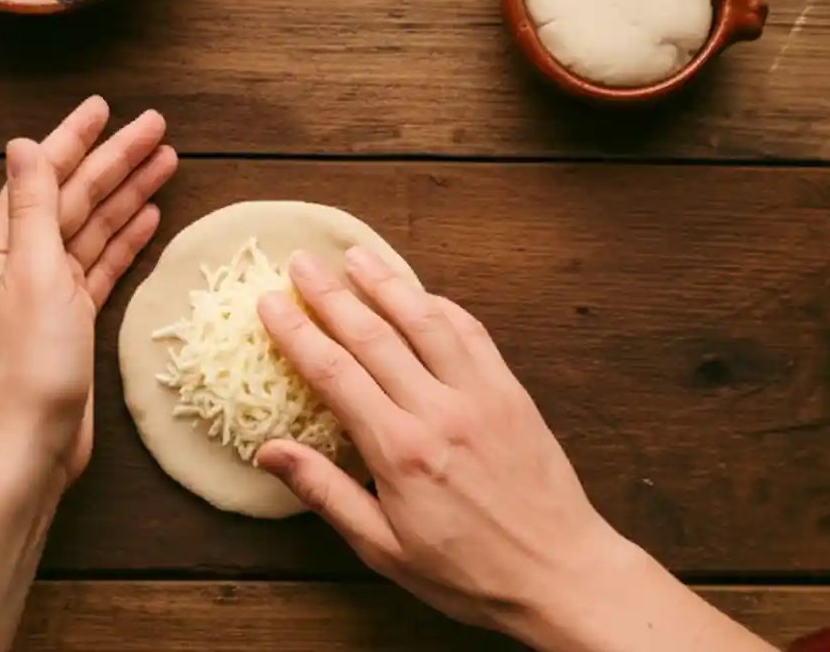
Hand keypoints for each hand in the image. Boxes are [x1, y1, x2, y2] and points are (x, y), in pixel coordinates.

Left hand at [0, 97, 175, 485]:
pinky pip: (102, 265)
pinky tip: (150, 218)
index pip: (44, 175)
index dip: (76, 139)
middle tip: (158, 129)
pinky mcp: (72, 321)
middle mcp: (22, 263)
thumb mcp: (33, 273)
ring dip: (127, 195)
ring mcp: (48, 293)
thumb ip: (32, 206)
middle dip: (115, 161)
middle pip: (75, 197)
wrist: (30, 444)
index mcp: (2, 246)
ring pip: (93, 229)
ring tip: (166, 163)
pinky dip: (125, 240)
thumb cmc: (30, 363)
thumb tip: (23, 144)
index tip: (106, 107)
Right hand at [254, 247, 628, 632]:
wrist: (560, 574)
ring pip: (425, 321)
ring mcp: (481, 395)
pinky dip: (442, 307)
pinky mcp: (512, 393)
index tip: (270, 303)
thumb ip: (325, 493)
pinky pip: (473, 334)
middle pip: (373, 335)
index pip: (334, 373)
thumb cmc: (467, 573)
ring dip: (386, 283)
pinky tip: (421, 293)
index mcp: (399, 451)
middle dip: (330, 294)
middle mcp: (439, 411)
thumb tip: (269, 452)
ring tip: (355, 255)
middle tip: (301, 262)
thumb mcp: (383, 549)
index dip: (297, 333)